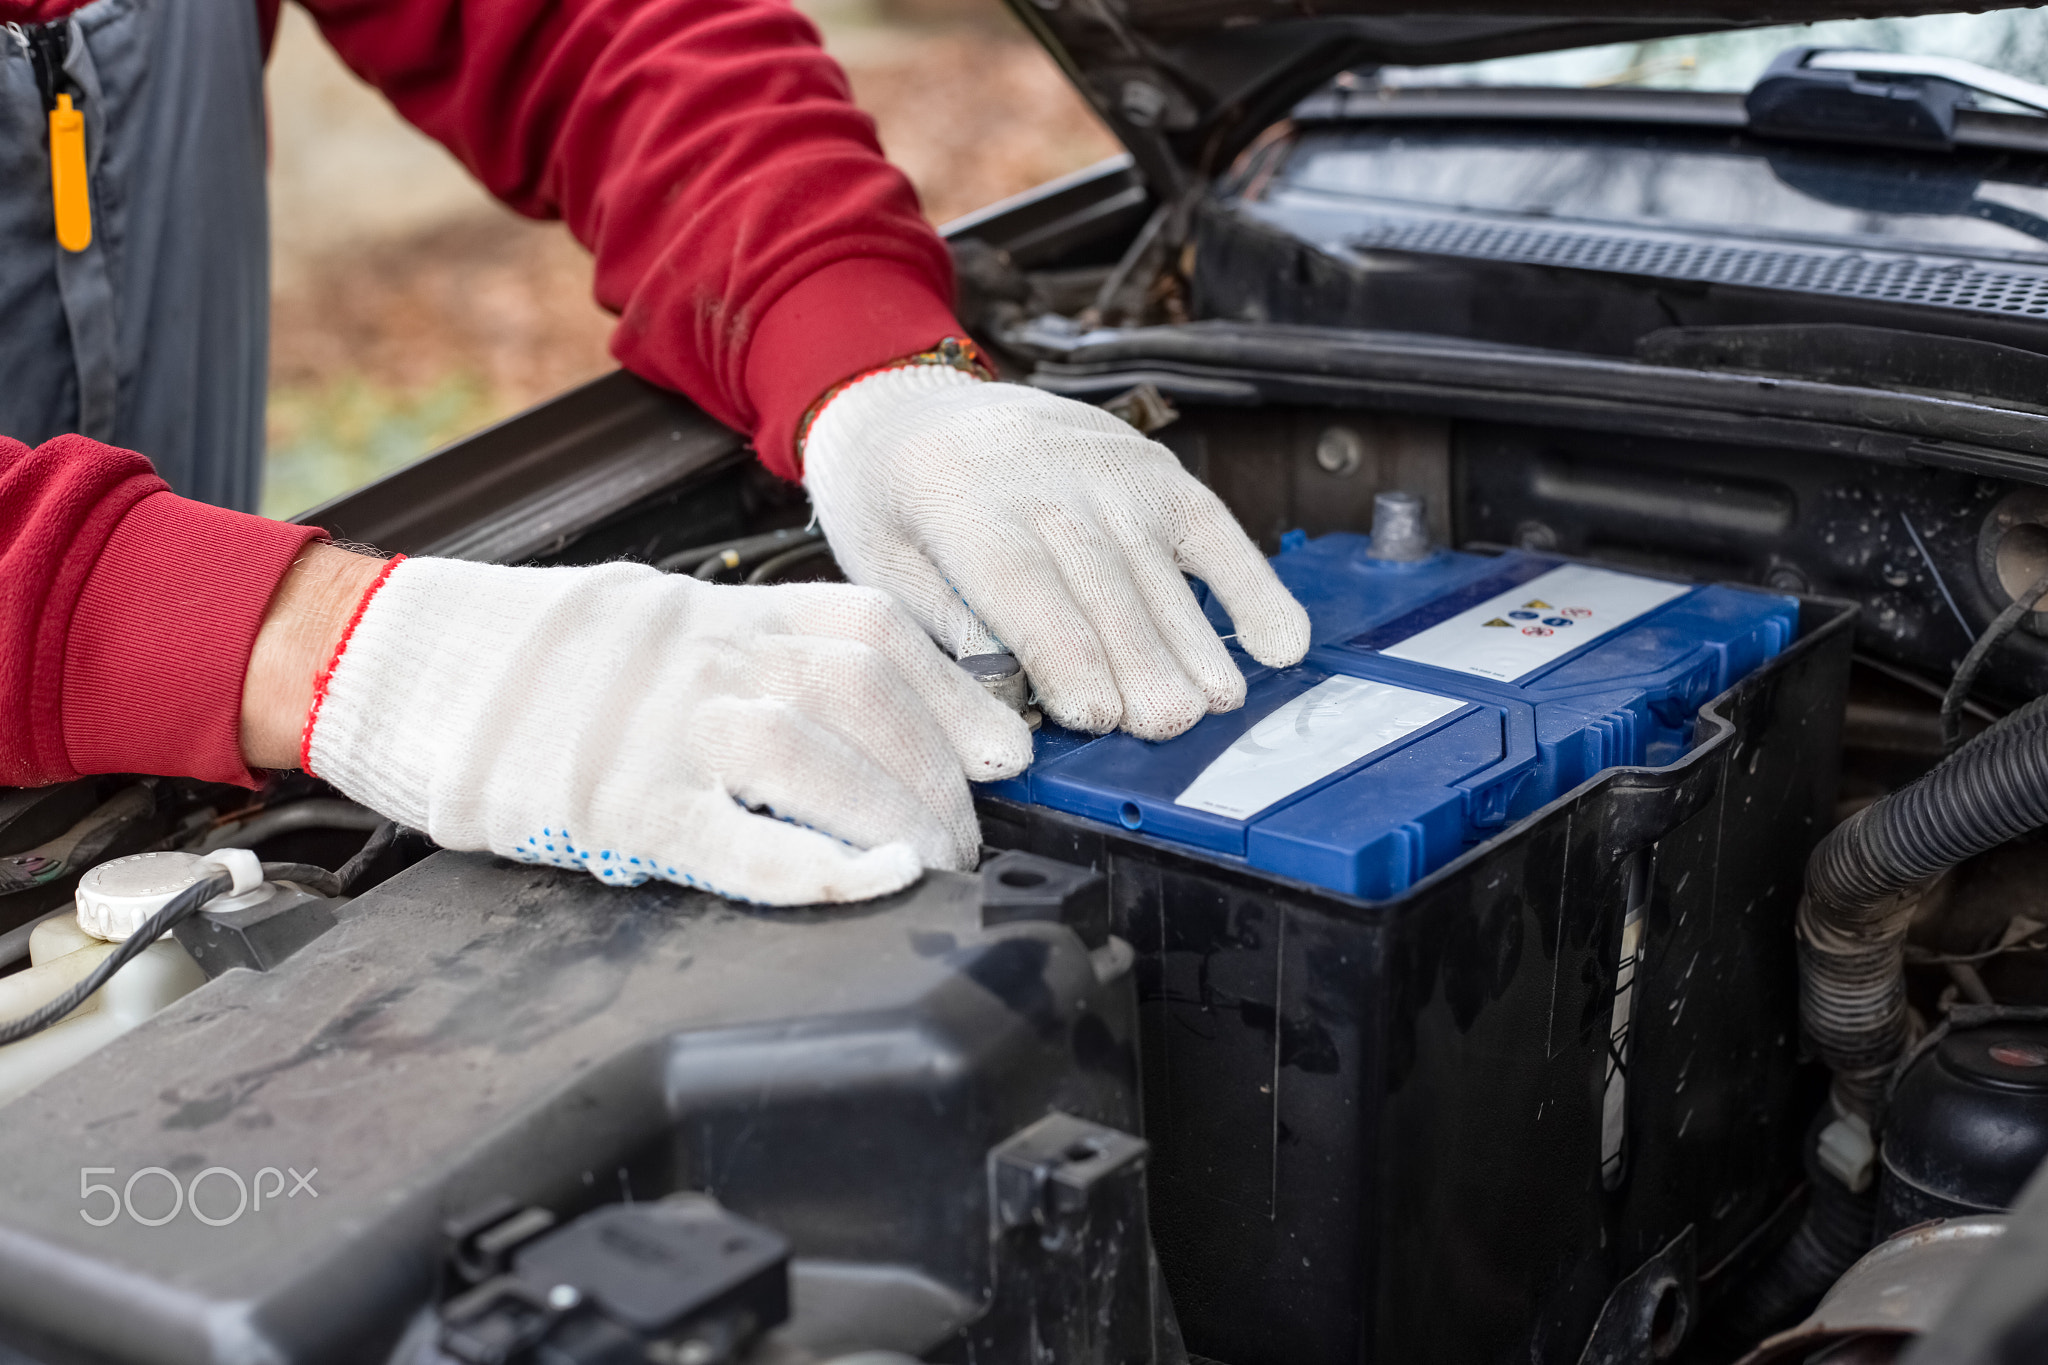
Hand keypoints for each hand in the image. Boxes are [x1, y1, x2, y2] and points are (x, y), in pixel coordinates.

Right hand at [242, 547, 1031, 903]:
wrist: (389, 659)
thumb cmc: (528, 654)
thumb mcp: (654, 618)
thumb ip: (747, 646)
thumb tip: (856, 695)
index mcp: (714, 608)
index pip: (871, 629)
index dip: (953, 692)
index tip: (1001, 746)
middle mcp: (700, 655)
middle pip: (861, 691)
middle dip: (936, 769)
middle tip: (964, 832)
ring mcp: (656, 728)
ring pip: (811, 751)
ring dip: (894, 813)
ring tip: (926, 863)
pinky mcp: (611, 805)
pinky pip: (730, 838)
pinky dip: (812, 865)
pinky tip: (868, 881)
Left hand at [803, 366, 1309, 739]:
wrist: (911, 409)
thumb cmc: (895, 505)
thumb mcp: (887, 570)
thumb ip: (951, 632)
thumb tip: (1014, 706)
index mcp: (962, 504)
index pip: (1027, 585)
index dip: (1069, 655)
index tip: (1097, 717)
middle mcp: (1045, 478)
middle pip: (1104, 582)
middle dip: (1143, 662)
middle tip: (1169, 727)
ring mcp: (1107, 468)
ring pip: (1160, 566)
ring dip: (1195, 641)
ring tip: (1217, 702)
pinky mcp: (1152, 469)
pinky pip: (1214, 530)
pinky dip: (1251, 586)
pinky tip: (1277, 642)